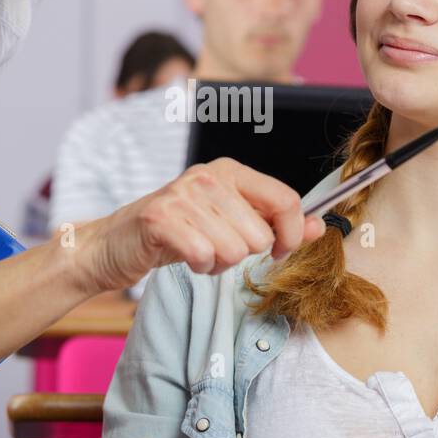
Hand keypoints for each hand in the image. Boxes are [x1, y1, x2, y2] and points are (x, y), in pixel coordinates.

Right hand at [71, 158, 325, 293]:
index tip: (280, 251)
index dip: (292, 234)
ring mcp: (183, 194)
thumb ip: (275, 222)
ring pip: (234, 249)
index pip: (286, 200)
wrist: (117, 244)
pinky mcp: (161, 217)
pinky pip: (204, 255)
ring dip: (218, 263)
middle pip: (260, 234)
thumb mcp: (230, 223)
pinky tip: (183, 257)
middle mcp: (209, 176)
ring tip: (198, 251)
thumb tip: (319, 227)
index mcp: (231, 171)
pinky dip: (198, 267)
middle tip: (216, 248)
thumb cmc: (178, 232)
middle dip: (243, 254)